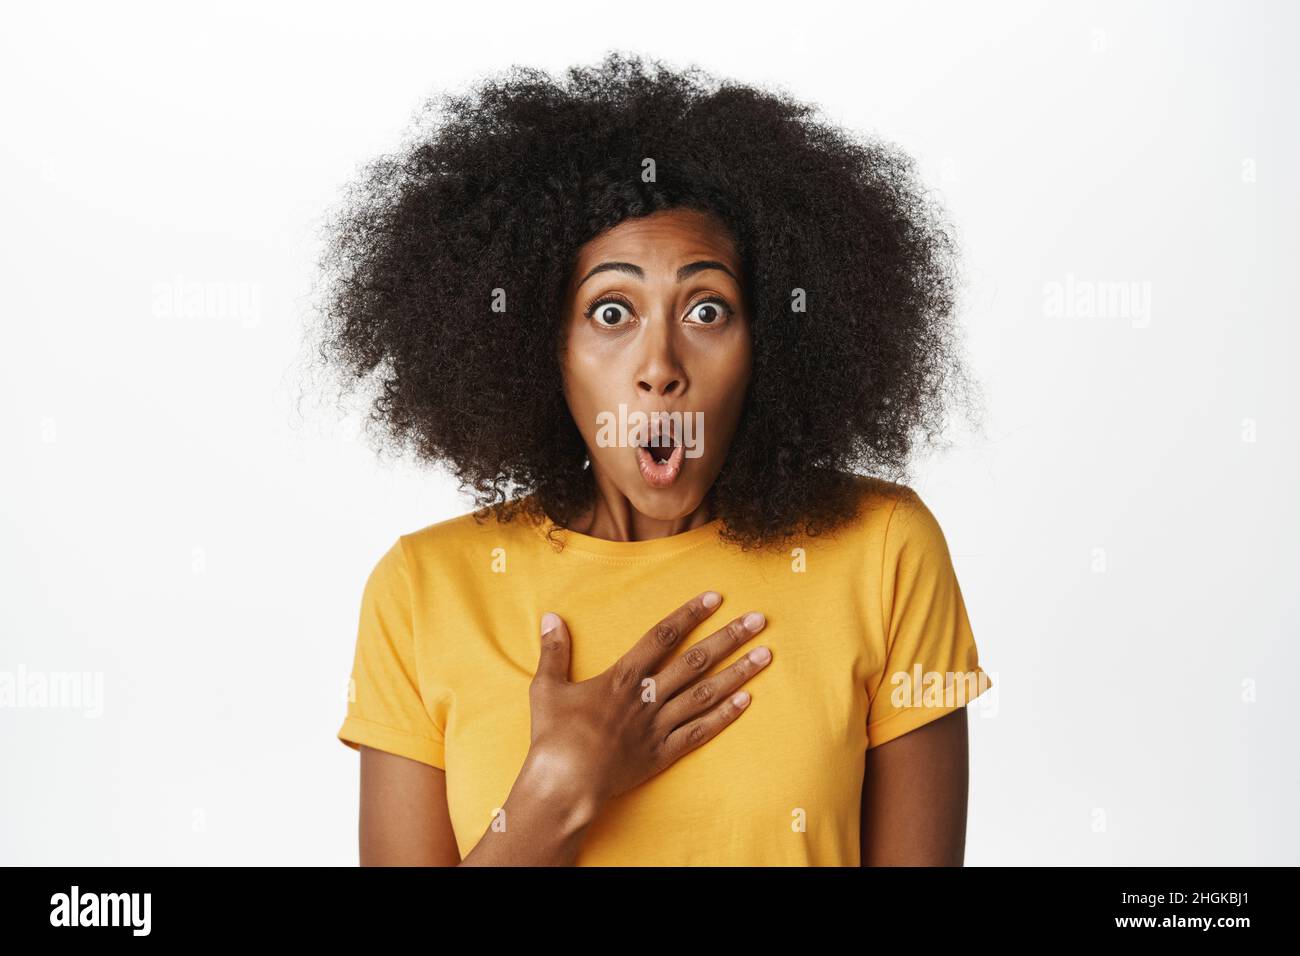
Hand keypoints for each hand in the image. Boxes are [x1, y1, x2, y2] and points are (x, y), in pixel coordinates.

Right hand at [521, 591, 769, 809]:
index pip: (663, 636)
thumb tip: (551, 617)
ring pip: (706, 693)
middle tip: (758, 619)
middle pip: (696, 660)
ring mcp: (659, 726)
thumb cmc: (554, 737)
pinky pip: (700, 732)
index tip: (715, 597)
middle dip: (729, 637)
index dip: (689, 614)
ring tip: (766, 654)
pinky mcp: (663, 754)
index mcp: (622, 676)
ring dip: (738, 672)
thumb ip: (554, 650)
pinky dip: (724, 716)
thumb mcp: (547, 687)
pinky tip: (746, 701)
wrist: (565, 785)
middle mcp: (648, 696)